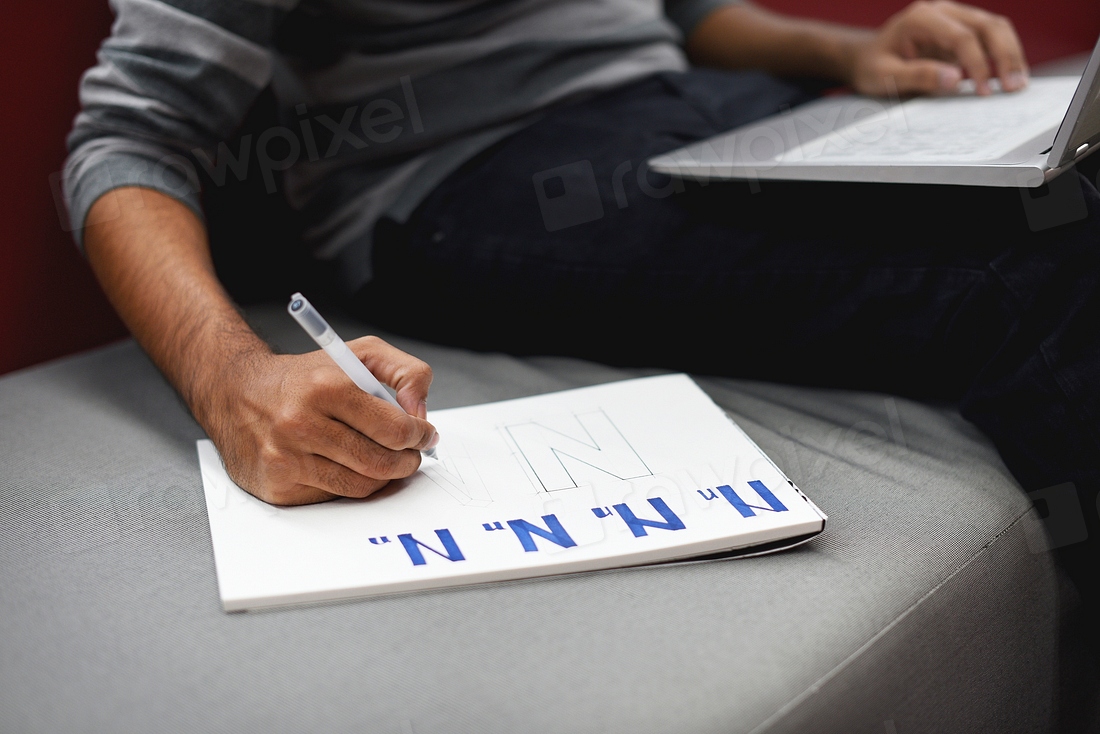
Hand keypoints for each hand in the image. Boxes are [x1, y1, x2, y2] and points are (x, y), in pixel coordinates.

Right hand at [200, 336, 438, 505]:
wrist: (237, 392)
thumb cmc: (305, 376)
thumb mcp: (359, 353)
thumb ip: (405, 372)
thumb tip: (420, 414)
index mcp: (326, 386)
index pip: (394, 428)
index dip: (419, 436)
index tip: (424, 435)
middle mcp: (301, 423)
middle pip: (380, 462)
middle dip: (407, 461)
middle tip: (411, 454)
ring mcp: (287, 458)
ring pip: (361, 486)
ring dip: (384, 477)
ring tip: (385, 460)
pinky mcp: (278, 485)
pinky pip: (334, 496)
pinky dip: (350, 485)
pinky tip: (347, 466)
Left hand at [849, 0, 1028, 96]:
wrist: (868, 58)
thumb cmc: (873, 67)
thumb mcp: (885, 76)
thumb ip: (917, 76)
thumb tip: (954, 79)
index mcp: (921, 18)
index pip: (961, 36)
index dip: (977, 63)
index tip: (983, 90)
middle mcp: (942, 10)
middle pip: (986, 26)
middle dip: (1004, 56)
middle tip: (1013, 86)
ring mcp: (956, 17)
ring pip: (995, 28)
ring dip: (1011, 54)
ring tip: (1018, 82)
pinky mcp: (964, 29)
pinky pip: (992, 37)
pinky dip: (1005, 55)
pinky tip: (1011, 75)